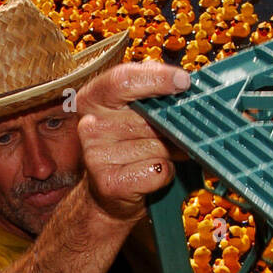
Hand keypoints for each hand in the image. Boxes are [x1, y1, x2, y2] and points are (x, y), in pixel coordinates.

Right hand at [76, 61, 187, 220]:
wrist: (108, 194)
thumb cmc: (127, 147)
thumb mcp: (132, 112)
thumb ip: (150, 93)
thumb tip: (182, 82)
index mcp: (92, 99)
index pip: (123, 80)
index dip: (156, 78)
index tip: (183, 81)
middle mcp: (90, 125)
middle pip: (149, 116)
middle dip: (170, 125)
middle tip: (171, 133)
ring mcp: (96, 155)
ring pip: (158, 145)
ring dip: (169, 151)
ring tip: (158, 156)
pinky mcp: (110, 182)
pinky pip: (159, 169)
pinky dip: (166, 172)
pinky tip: (151, 173)